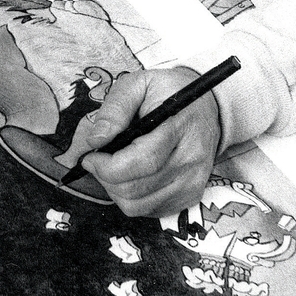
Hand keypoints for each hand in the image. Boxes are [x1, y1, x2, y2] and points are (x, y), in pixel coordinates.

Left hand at [80, 66, 220, 217]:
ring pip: (140, 205)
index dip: (109, 166)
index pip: (144, 160)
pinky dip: (131, 199)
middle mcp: (191, 159)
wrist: (205, 107)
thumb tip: (96, 140)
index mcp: (179, 126)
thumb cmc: (166, 93)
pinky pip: (150, 211)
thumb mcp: (138, 84)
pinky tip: (129, 177)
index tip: (90, 157)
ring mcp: (193, 182)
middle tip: (96, 161)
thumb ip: (115, 109)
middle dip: (106, 178)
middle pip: (138, 188)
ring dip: (115, 191)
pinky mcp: (190, 197)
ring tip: (111, 169)